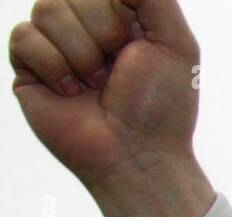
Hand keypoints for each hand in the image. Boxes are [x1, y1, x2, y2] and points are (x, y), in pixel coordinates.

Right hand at [9, 0, 214, 216]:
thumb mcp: (177, 44)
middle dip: (103, 34)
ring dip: (81, 53)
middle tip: (116, 73)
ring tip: (96, 85)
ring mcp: (55, 46)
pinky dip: (54, 66)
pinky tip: (71, 91)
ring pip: (46, 9)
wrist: (138, 157)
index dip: (116, 14)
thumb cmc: (162, 107)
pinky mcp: (29, 69)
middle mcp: (85, 26)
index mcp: (120, 16)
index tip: (135, 46)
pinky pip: (24, 37)